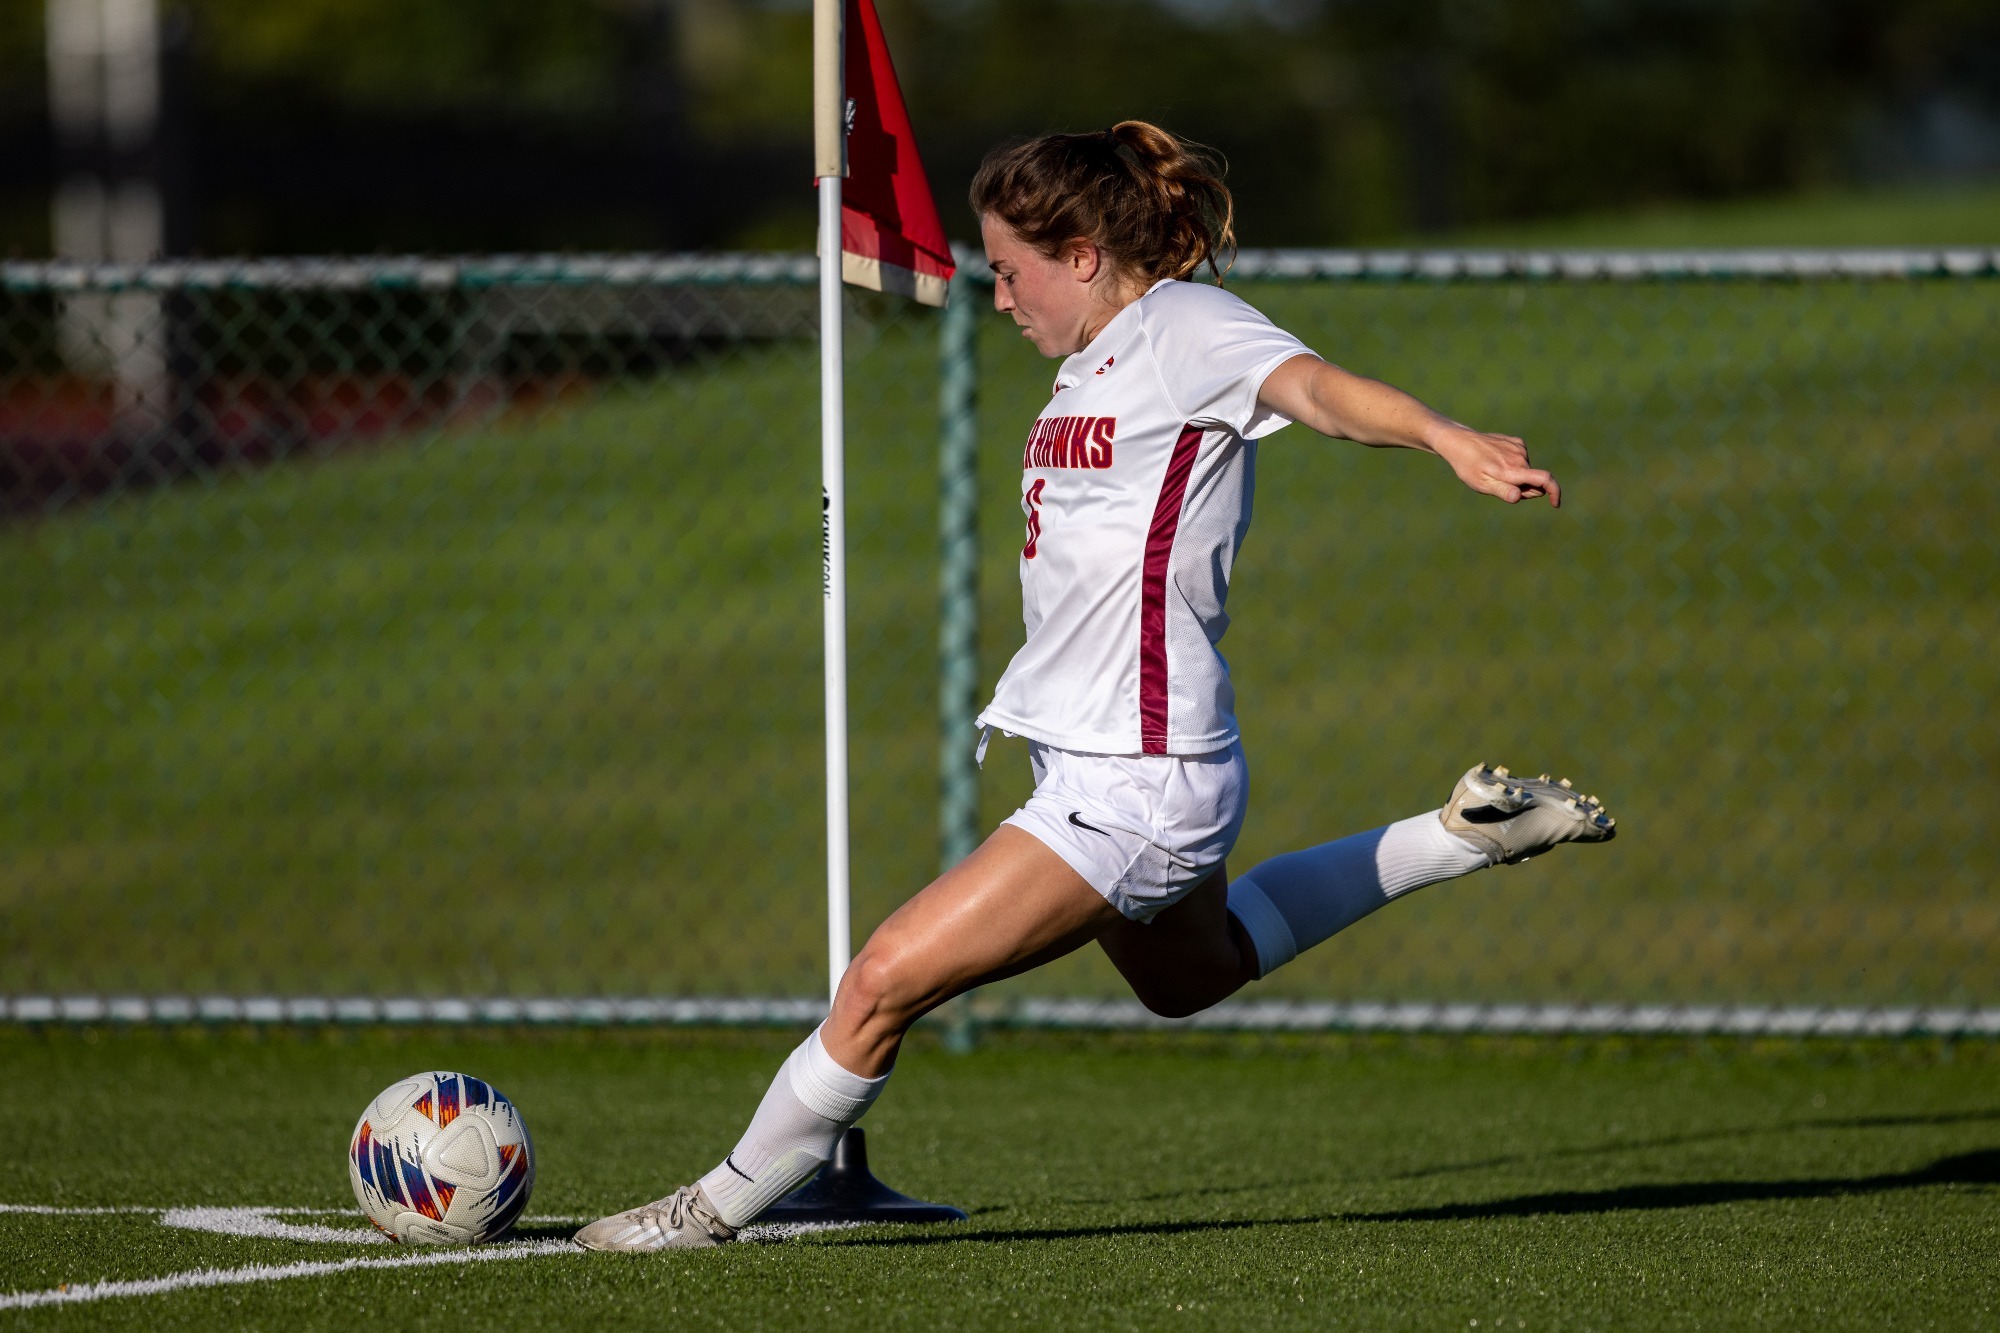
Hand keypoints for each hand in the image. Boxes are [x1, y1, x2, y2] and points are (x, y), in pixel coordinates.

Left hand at [1428, 425, 1560, 507]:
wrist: (1460, 441)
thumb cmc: (1468, 467)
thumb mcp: (1482, 484)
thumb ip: (1503, 491)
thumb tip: (1518, 497)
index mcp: (1513, 470)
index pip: (1545, 479)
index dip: (1555, 493)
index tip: (1555, 504)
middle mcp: (1520, 457)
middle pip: (1534, 481)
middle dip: (1524, 489)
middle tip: (1499, 485)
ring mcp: (1519, 448)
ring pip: (1528, 471)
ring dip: (1517, 476)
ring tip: (1493, 471)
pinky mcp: (1517, 442)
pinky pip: (1522, 460)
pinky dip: (1513, 465)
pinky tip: (1495, 460)